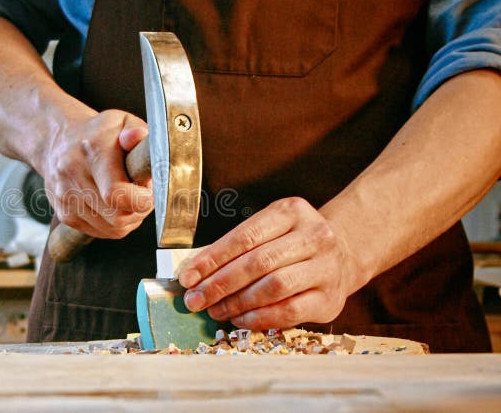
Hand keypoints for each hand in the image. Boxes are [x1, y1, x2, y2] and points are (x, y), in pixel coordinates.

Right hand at [40, 109, 153, 238]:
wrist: (57, 141)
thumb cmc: (96, 133)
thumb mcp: (120, 122)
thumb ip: (135, 129)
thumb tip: (138, 136)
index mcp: (91, 152)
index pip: (117, 193)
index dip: (142, 199)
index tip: (149, 190)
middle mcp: (74, 176)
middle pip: (118, 217)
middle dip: (140, 210)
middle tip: (143, 193)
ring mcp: (67, 199)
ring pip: (113, 229)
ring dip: (129, 218)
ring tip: (129, 197)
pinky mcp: (65, 215)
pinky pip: (102, 232)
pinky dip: (115, 223)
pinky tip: (115, 204)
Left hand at [177, 197, 367, 328]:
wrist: (344, 254)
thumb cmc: (291, 243)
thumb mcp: (268, 230)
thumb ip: (234, 248)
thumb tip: (193, 274)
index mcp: (292, 211)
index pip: (245, 237)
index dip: (212, 258)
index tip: (187, 277)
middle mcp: (314, 236)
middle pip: (258, 263)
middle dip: (219, 284)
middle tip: (195, 300)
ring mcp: (326, 268)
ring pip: (274, 287)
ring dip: (237, 302)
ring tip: (215, 311)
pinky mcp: (331, 298)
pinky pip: (290, 312)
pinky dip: (259, 318)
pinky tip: (239, 319)